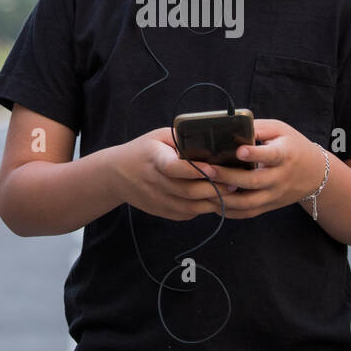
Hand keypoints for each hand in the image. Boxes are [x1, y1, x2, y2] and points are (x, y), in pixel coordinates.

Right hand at [110, 127, 239, 220]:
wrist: (115, 175)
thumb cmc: (143, 151)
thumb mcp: (158, 137)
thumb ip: (182, 139)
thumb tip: (213, 140)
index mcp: (154, 160)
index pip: (174, 168)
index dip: (195, 170)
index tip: (213, 168)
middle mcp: (156, 183)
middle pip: (189, 191)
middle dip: (215, 188)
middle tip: (235, 181)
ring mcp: (159, 201)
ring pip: (192, 206)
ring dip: (214, 201)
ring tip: (232, 191)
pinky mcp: (164, 212)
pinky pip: (189, 213)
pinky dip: (205, 207)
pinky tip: (217, 198)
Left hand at [206, 118, 326, 218]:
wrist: (315, 173)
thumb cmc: (292, 146)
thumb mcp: (280, 130)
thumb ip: (257, 128)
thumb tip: (229, 128)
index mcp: (285, 154)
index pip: (271, 155)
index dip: (255, 154)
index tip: (239, 151)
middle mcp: (280, 178)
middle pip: (254, 181)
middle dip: (229, 176)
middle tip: (208, 170)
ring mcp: (275, 195)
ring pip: (249, 203)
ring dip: (225, 198)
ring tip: (205, 189)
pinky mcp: (269, 206)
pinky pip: (248, 213)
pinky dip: (229, 211)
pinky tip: (213, 203)